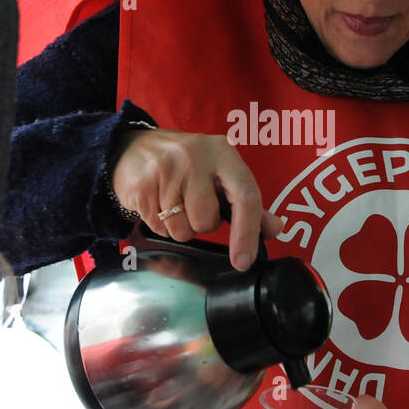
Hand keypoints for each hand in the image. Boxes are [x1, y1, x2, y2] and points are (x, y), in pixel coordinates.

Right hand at [111, 129, 283, 269]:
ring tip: (171, 202)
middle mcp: (196, 156)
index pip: (245, 196)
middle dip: (200, 223)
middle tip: (190, 202)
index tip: (243, 261)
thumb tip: (276, 228)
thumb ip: (247, 201)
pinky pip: (158, 227)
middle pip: (207, 220)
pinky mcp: (142, 185)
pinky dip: (159, 224)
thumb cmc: (184, 165)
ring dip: (178, 226)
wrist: (132, 147)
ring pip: (182, 229)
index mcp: (223, 152)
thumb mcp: (218, 173)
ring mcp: (166, 169)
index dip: (247, 233)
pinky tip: (155, 202)